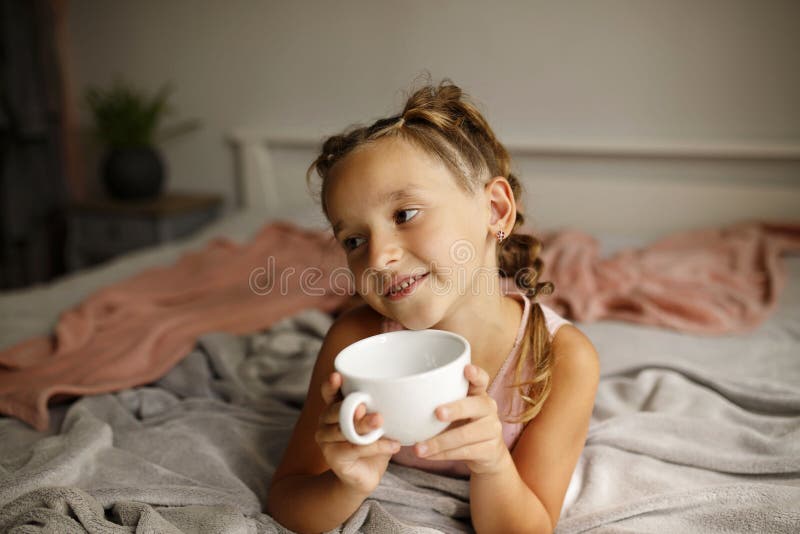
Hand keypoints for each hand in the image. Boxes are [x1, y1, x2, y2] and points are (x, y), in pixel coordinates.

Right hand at [315, 372, 401, 493]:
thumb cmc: (372, 443)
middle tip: (376, 412)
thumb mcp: (377, 424)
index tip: (337, 376)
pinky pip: (355, 448)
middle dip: (355, 409)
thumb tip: (396, 396)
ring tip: (383, 425)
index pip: (329, 392)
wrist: (365, 476)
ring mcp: (326, 440)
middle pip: (338, 410)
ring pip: (346, 429)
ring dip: (365, 427)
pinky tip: (394, 446)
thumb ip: (379, 410)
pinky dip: (377, 446)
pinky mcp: (333, 457)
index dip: (331, 384)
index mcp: (335, 407)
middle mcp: (325, 421)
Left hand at [413, 364, 510, 474]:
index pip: (482, 379)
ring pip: (465, 435)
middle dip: (455, 409)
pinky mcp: (490, 449)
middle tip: (437, 413)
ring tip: (419, 448)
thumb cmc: (463, 424)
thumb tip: (402, 401)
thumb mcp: (456, 409)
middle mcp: (489, 408)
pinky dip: (443, 455)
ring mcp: (492, 429)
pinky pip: (464, 452)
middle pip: (475, 406)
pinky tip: (428, 456)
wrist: (487, 454)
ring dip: (439, 442)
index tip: (467, 369)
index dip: (476, 374)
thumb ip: (440, 400)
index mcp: (479, 393)